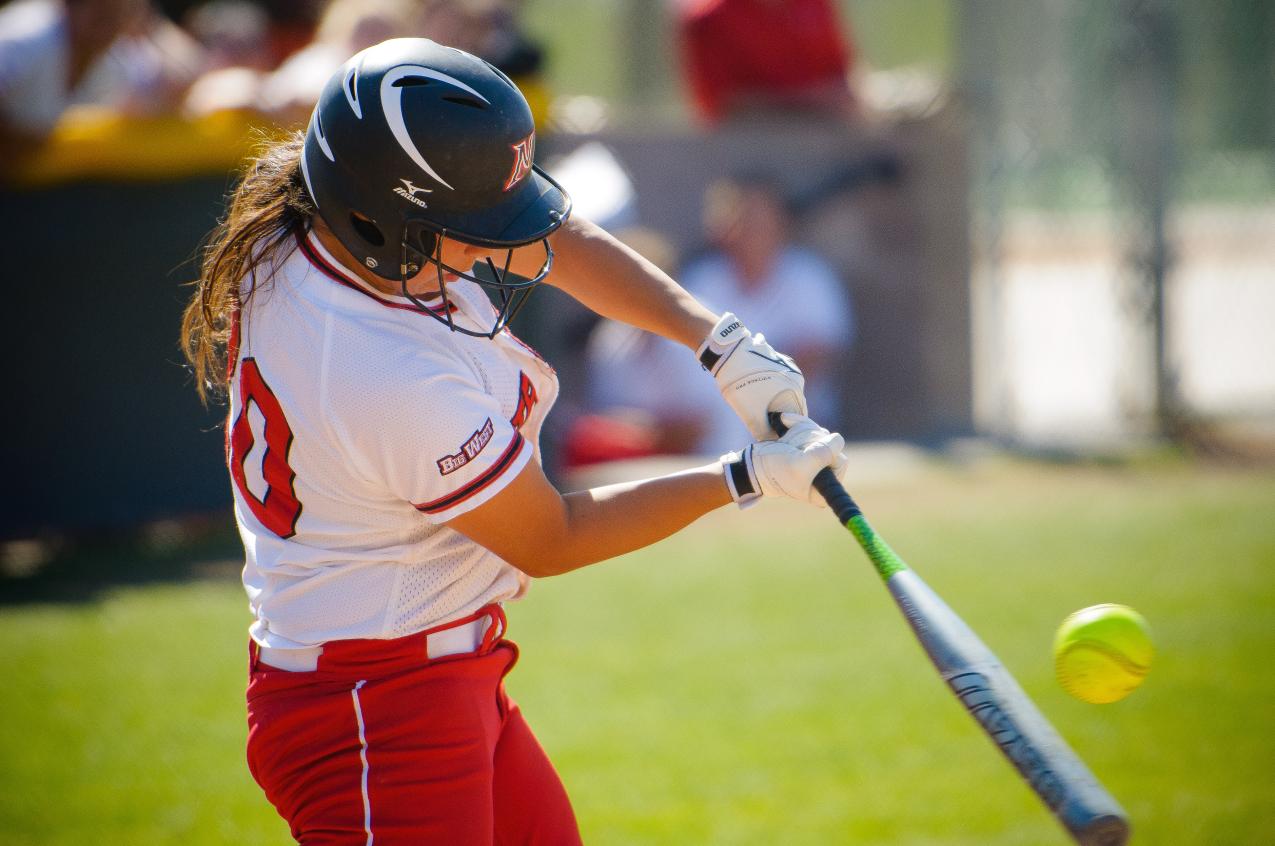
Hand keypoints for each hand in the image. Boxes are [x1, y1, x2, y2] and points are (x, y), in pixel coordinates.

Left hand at [697, 313, 806, 439]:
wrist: (727, 350)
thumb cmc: (740, 382)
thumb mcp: (750, 413)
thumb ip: (762, 433)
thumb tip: (768, 445)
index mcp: (795, 388)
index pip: (798, 419)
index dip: (787, 431)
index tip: (774, 439)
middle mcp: (796, 376)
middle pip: (791, 406)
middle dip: (779, 418)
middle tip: (763, 428)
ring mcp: (787, 366)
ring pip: (783, 394)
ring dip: (772, 405)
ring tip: (755, 410)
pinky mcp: (776, 361)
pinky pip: (776, 383)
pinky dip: (768, 392)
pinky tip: (752, 394)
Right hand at [720, 414, 846, 507]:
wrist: (751, 463)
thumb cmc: (774, 469)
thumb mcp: (801, 464)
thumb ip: (824, 453)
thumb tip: (838, 439)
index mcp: (824, 489)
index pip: (840, 461)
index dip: (825, 453)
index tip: (805, 456)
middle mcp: (823, 475)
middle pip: (831, 445)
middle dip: (810, 439)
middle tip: (793, 447)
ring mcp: (814, 461)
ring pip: (821, 434)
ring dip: (802, 430)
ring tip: (786, 439)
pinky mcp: (805, 448)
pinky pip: (811, 428)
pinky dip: (798, 423)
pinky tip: (785, 422)